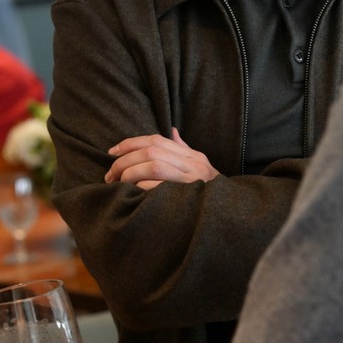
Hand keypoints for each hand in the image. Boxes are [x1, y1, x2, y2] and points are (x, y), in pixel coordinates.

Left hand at [105, 128, 220, 189]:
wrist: (231, 212)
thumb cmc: (211, 191)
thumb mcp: (200, 166)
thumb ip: (183, 149)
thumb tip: (172, 130)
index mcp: (191, 155)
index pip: (156, 140)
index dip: (131, 143)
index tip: (112, 152)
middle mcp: (192, 163)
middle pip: (151, 151)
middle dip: (125, 160)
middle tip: (110, 174)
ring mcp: (190, 178)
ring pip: (154, 165)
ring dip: (130, 172)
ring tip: (118, 183)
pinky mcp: (187, 195)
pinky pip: (159, 186)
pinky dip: (142, 186)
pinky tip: (132, 192)